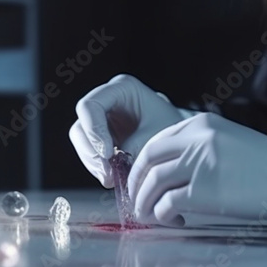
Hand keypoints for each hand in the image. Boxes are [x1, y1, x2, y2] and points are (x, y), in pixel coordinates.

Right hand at [69, 74, 190, 186]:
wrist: (185, 139)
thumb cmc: (174, 131)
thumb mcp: (155, 139)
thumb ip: (131, 150)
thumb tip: (109, 169)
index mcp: (122, 88)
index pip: (90, 106)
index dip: (93, 131)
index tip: (108, 154)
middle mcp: (109, 100)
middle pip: (82, 125)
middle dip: (91, 152)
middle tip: (107, 173)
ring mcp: (104, 118)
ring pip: (82, 141)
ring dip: (93, 163)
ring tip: (112, 179)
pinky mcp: (104, 135)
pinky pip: (90, 151)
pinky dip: (99, 166)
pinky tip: (113, 177)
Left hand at [128, 113, 266, 225]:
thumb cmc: (265, 165)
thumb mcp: (227, 141)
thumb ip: (198, 147)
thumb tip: (165, 171)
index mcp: (201, 124)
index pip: (156, 142)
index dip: (140, 165)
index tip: (139, 181)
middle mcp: (197, 139)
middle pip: (147, 160)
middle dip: (135, 184)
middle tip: (136, 202)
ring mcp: (200, 163)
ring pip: (153, 182)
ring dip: (145, 203)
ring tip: (150, 216)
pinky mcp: (204, 190)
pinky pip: (168, 203)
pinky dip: (163, 215)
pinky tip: (175, 221)